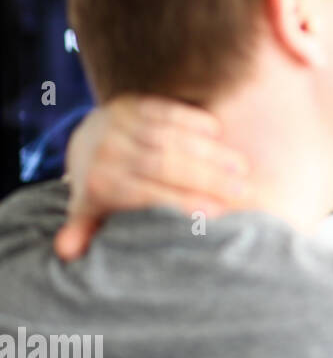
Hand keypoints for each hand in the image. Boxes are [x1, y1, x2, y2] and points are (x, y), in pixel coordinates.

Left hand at [54, 96, 248, 260]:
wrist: (85, 138)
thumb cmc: (102, 186)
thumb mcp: (90, 212)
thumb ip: (83, 231)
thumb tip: (66, 253)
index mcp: (100, 183)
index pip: (146, 193)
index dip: (182, 202)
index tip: (218, 213)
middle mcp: (107, 151)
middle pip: (163, 163)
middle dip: (207, 177)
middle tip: (242, 189)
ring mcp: (119, 124)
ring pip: (171, 137)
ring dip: (210, 151)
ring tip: (240, 166)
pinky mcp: (131, 103)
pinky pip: (169, 110)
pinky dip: (195, 121)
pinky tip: (219, 133)